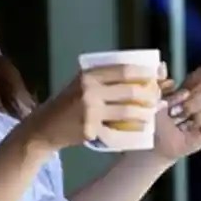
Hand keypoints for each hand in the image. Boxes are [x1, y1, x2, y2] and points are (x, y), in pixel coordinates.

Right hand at [23, 64, 160, 152]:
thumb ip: (102, 78)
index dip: (143, 72)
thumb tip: (138, 75)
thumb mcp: (80, 84)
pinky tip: (140, 127)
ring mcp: (90, 112)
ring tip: (151, 113)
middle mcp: (89, 91)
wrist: (44, 128)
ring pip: (127, 112)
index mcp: (88, 76)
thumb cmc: (67, 103)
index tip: (155, 75)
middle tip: (156, 97)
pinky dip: (132, 128)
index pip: (122, 70)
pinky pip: (118, 128)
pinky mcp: (91, 130)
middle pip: (129, 91)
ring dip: (144, 113)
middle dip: (148, 95)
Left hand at [151, 66, 200, 161]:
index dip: (196, 79)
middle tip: (174, 109)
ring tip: (178, 118)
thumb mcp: (151, 95)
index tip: (182, 89)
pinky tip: (188, 127)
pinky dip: (199, 121)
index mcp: (194, 86)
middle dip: (192, 97)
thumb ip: (157, 79)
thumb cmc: (151, 119)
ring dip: (193, 109)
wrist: (151, 144)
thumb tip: (162, 65)